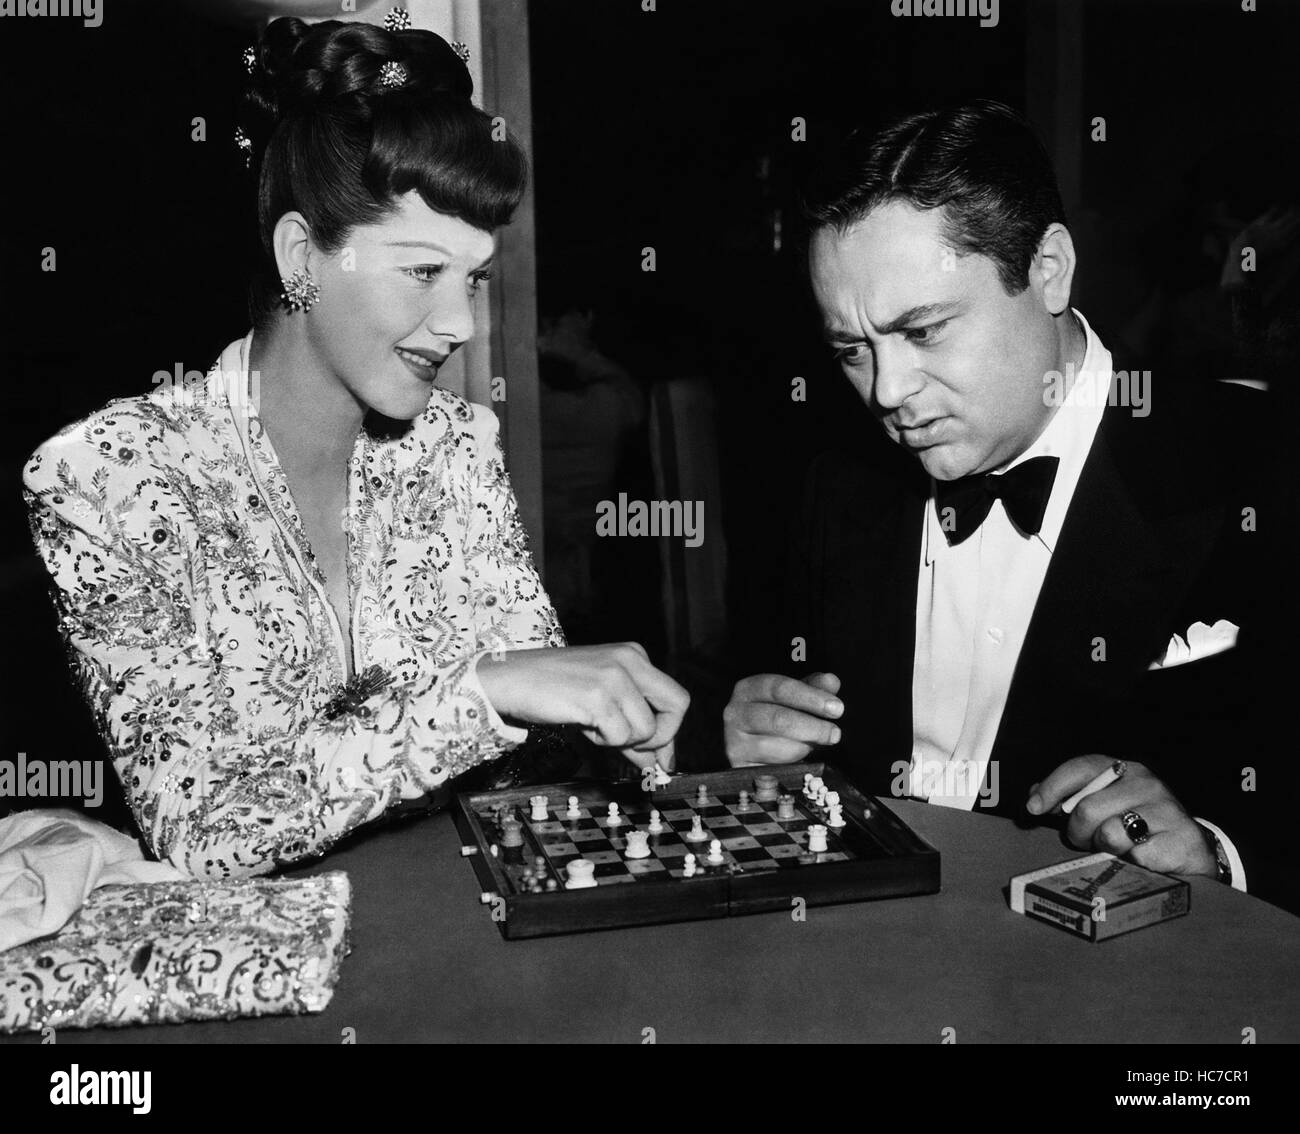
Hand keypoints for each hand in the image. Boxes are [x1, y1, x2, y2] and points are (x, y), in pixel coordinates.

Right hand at [476, 643, 687, 771]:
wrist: (508, 680)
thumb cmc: (552, 690)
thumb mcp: (600, 705)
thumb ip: (632, 729)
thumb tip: (660, 763)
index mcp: (634, 655)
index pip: (676, 698)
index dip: (671, 731)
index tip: (659, 756)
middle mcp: (630, 660)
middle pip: (677, 707)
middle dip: (661, 738)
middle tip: (636, 751)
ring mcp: (615, 676)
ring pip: (646, 730)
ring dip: (620, 741)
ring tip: (592, 726)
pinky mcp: (598, 695)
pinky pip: (620, 736)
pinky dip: (603, 741)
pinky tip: (582, 723)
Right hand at [723, 672, 842, 766]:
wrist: (754, 749)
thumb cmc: (778, 717)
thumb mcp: (797, 699)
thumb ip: (815, 688)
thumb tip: (831, 681)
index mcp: (748, 689)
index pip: (779, 688)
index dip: (810, 697)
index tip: (837, 708)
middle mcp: (735, 712)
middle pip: (776, 718)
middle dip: (812, 727)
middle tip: (835, 734)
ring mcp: (733, 741)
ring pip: (772, 746)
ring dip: (802, 747)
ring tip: (817, 746)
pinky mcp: (738, 767)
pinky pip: (768, 768)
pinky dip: (790, 765)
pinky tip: (802, 761)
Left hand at [1027, 755, 1216, 876]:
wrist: (1191, 850)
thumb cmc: (1139, 826)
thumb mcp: (1106, 805)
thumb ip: (1070, 798)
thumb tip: (1034, 797)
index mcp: (1124, 770)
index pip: (1081, 767)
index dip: (1052, 787)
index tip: (1033, 808)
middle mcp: (1147, 783)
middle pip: (1087, 808)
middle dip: (1077, 832)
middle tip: (1086, 842)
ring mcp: (1167, 810)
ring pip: (1110, 834)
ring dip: (1104, 850)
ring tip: (1115, 850)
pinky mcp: (1181, 840)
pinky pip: (1136, 857)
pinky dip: (1131, 864)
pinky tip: (1141, 860)